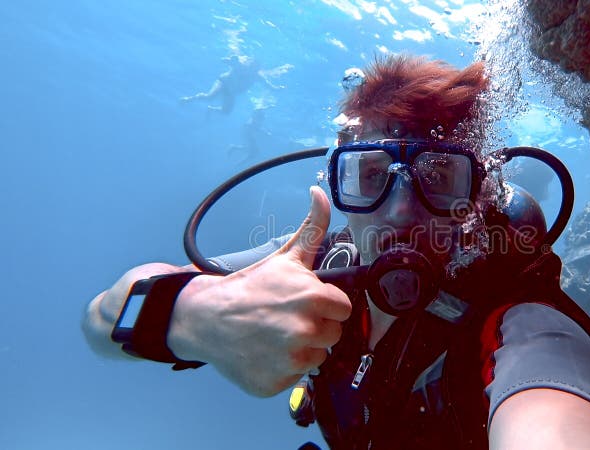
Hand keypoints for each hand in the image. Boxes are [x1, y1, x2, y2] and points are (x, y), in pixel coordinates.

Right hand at [168, 186, 351, 395]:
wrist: (205, 318)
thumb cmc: (250, 288)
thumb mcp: (285, 257)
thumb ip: (312, 227)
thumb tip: (319, 192)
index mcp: (314, 298)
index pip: (344, 309)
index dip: (326, 306)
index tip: (305, 304)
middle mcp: (305, 330)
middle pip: (333, 334)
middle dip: (315, 327)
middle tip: (288, 319)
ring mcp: (290, 360)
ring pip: (318, 357)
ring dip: (302, 349)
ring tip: (277, 336)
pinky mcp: (277, 383)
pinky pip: (297, 378)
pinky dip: (283, 369)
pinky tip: (266, 354)